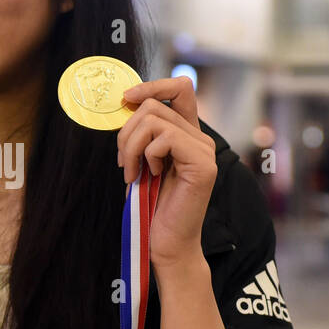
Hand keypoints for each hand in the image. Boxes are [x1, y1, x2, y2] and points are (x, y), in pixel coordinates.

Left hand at [116, 77, 217, 273]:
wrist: (166, 243)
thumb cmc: (151, 205)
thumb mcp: (142, 161)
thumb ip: (142, 134)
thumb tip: (126, 103)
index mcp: (187, 135)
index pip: (180, 88)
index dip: (152, 85)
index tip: (126, 99)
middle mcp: (201, 138)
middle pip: (156, 105)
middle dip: (127, 131)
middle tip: (123, 161)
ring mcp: (205, 150)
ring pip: (156, 119)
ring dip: (132, 145)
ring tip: (132, 172)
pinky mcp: (202, 164)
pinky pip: (165, 138)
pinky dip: (146, 156)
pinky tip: (149, 176)